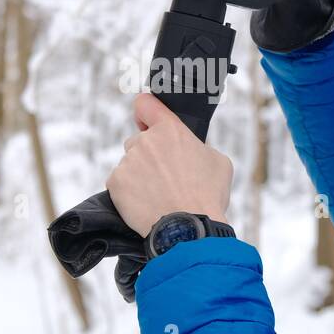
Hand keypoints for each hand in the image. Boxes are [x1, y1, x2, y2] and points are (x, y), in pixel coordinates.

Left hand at [105, 93, 232, 237]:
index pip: (146, 104)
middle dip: (148, 155)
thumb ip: (198, 148)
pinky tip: (146, 204)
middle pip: (139, 141)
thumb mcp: (217, 162)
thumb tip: (191, 151)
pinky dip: (129, 193)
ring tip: (158, 195)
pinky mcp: (116, 183)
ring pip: (130, 164)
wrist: (189, 229)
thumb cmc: (207, 196)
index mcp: (170, 130)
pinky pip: (120, 184)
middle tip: (165, 177)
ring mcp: (128, 162)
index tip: (146, 120)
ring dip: (139, 175)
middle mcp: (145, 141)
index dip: (145, 112)